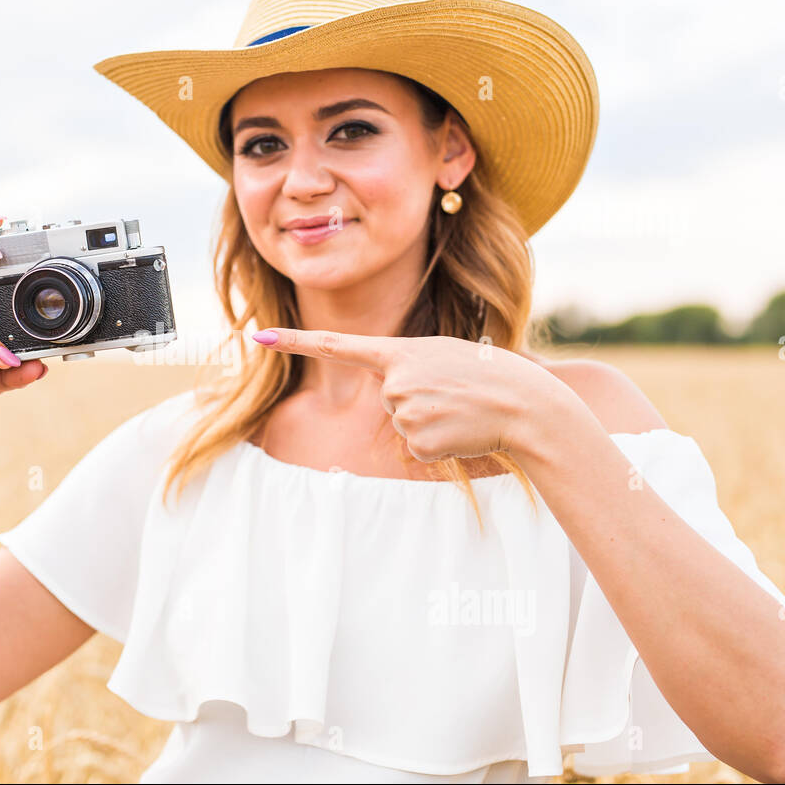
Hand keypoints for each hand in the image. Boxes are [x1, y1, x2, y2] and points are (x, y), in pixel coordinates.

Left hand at [252, 327, 559, 462]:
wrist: (525, 403)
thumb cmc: (488, 374)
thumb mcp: (443, 356)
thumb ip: (407, 367)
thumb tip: (392, 390)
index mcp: (400, 352)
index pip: (337, 345)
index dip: (295, 341)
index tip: (258, 335)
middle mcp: (395, 381)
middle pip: (387, 400)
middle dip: (417, 401)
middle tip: (453, 392)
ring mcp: (405, 412)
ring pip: (402, 426)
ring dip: (430, 422)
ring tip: (460, 409)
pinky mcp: (418, 442)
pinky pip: (416, 448)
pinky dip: (438, 444)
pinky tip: (460, 430)